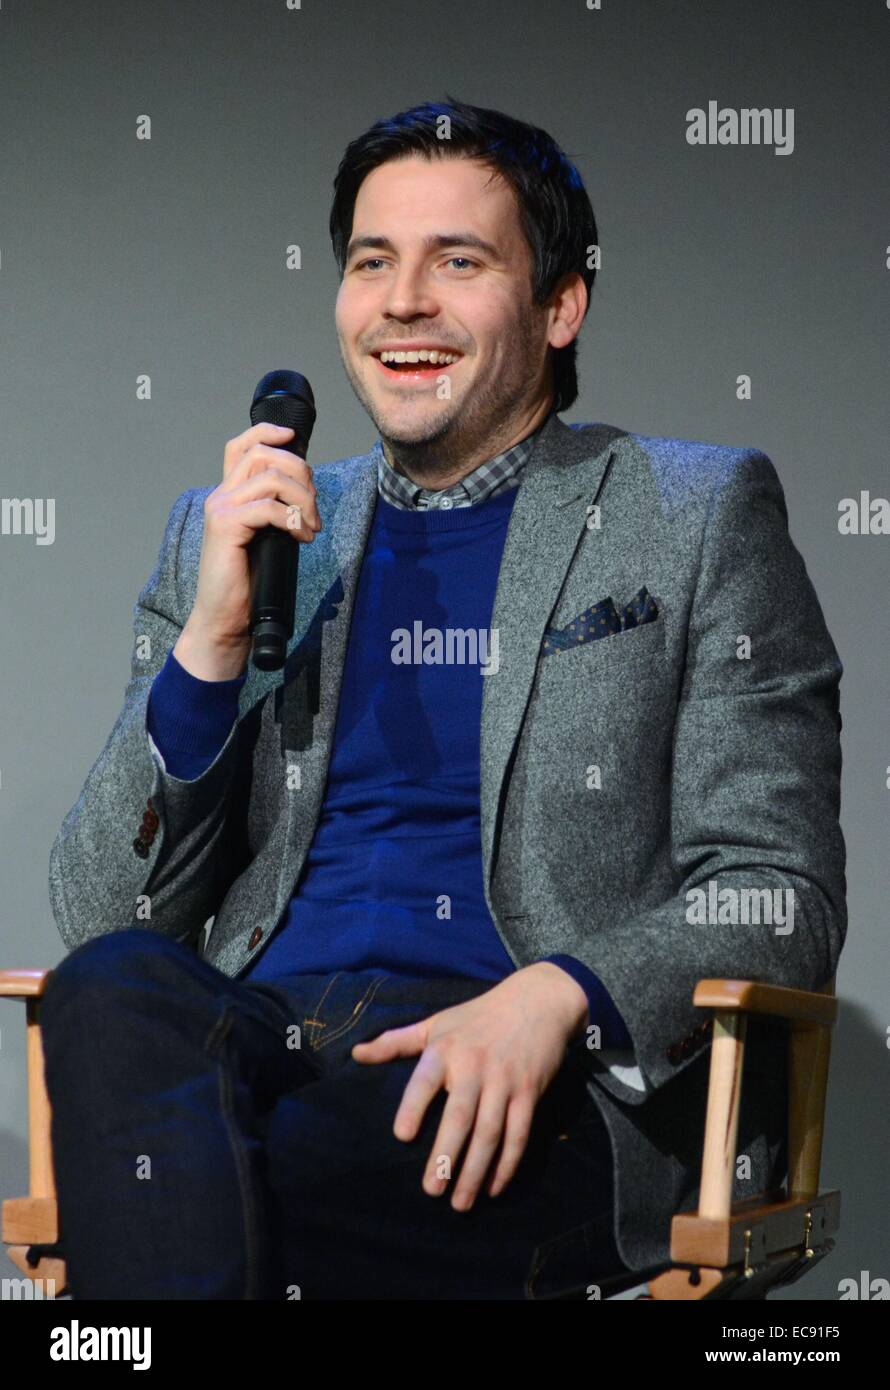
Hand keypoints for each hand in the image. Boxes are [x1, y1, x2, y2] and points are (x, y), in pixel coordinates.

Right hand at [174, 422, 322, 679]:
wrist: (226, 617)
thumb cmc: (247, 582)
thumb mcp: (265, 537)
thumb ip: (274, 510)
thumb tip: (305, 493)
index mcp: (229, 494)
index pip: (241, 445)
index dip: (267, 431)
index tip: (294, 437)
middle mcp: (221, 495)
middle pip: (264, 454)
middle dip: (300, 473)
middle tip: (313, 507)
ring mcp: (221, 509)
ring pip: (271, 478)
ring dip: (302, 499)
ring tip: (311, 526)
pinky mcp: (226, 527)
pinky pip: (269, 508)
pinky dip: (293, 520)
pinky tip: (302, 539)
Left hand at [350, 962, 588, 1210]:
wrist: (537, 1002)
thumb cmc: (477, 1016)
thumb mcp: (435, 1023)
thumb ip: (395, 1042)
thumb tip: (355, 1054)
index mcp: (446, 1049)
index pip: (426, 1080)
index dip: (414, 1106)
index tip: (402, 1136)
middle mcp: (475, 1066)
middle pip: (460, 1117)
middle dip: (446, 1156)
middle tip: (431, 1190)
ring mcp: (504, 1081)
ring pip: (490, 1133)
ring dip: (476, 1170)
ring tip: (461, 1203)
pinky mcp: (529, 1093)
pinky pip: (518, 1134)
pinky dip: (507, 1164)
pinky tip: (494, 1187)